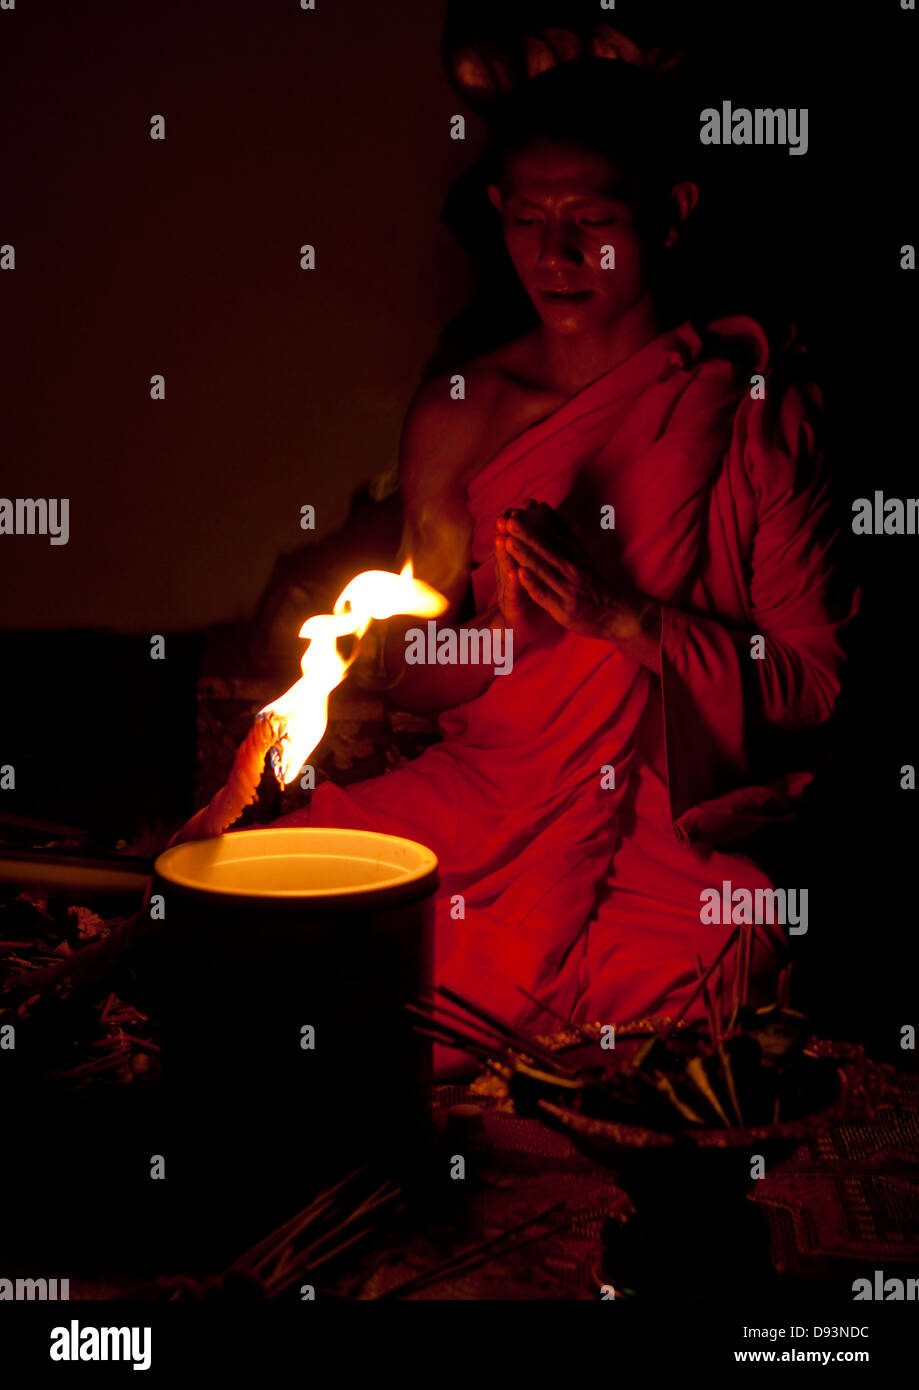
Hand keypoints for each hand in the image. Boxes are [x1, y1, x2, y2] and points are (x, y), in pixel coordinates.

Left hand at [501, 499, 648, 643]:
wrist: (617, 614)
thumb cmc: (594, 584)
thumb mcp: (582, 554)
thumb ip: (565, 533)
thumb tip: (546, 508)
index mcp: (574, 555)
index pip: (553, 535)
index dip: (534, 522)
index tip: (519, 508)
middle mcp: (571, 569)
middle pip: (546, 549)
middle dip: (526, 535)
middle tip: (509, 520)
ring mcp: (567, 588)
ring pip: (543, 569)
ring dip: (525, 555)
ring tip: (508, 541)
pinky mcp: (564, 608)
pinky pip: (546, 595)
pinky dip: (533, 584)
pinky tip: (520, 574)